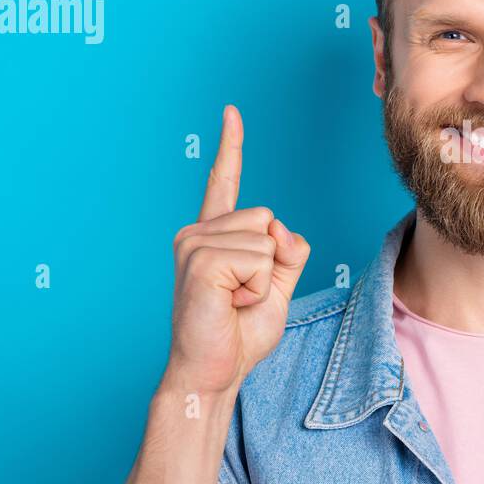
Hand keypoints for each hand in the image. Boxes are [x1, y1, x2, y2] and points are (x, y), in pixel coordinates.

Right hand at [167, 105, 310, 393]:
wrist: (214, 371)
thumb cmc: (240, 333)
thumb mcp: (278, 288)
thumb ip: (289, 253)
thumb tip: (281, 228)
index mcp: (213, 235)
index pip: (224, 182)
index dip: (230, 146)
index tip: (232, 111)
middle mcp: (197, 233)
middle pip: (269, 219)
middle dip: (272, 263)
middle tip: (242, 297)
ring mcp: (194, 244)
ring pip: (267, 239)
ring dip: (264, 279)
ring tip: (233, 302)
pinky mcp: (200, 260)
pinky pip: (259, 258)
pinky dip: (256, 287)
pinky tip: (229, 304)